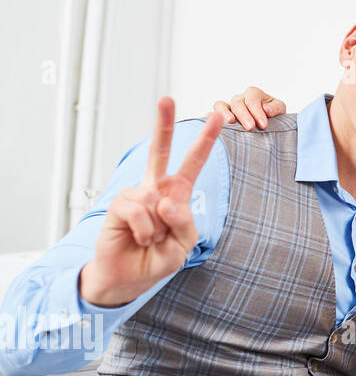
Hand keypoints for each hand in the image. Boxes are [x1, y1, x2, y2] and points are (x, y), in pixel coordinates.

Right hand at [80, 98, 223, 307]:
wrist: (129, 277)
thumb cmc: (158, 258)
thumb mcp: (184, 243)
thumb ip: (184, 222)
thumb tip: (164, 200)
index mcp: (178, 193)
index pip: (193, 162)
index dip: (205, 140)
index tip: (216, 116)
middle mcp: (156, 188)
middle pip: (158, 151)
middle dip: (163, 124)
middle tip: (166, 98)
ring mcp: (137, 195)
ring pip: (155, 201)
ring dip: (158, 229)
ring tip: (151, 239)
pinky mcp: (119, 206)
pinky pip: (139, 211)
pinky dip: (145, 230)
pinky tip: (139, 238)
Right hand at [213, 86, 285, 130]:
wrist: (267, 129)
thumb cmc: (273, 118)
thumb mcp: (280, 111)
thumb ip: (276, 108)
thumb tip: (265, 109)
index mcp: (253, 94)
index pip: (252, 97)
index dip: (257, 110)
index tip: (263, 125)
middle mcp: (239, 99)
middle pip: (237, 102)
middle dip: (244, 115)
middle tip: (250, 128)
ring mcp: (228, 108)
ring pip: (220, 105)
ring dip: (224, 113)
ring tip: (230, 122)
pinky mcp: (219, 118)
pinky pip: (211, 115)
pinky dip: (211, 119)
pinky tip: (217, 127)